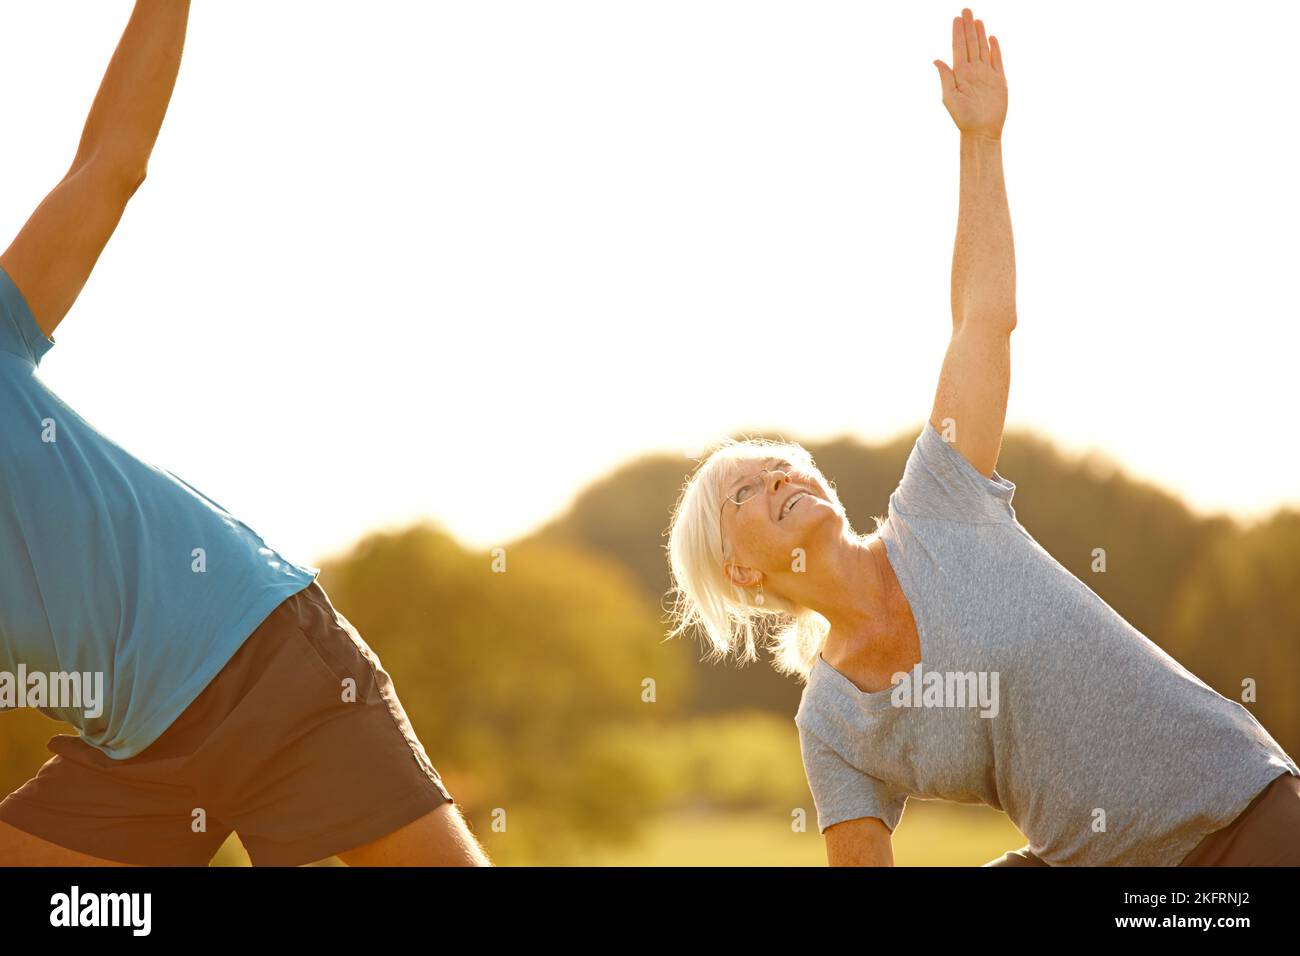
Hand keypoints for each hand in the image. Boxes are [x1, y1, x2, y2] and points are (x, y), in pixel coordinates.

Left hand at [933, 8, 1006, 139]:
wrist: (982, 131)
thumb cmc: (963, 118)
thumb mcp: (950, 98)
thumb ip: (945, 77)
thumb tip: (936, 60)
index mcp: (959, 74)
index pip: (958, 48)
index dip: (957, 33)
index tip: (956, 18)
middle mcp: (972, 71)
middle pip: (970, 44)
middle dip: (968, 27)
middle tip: (966, 10)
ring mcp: (986, 74)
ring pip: (982, 49)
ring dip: (979, 34)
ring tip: (977, 20)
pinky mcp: (999, 80)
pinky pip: (997, 60)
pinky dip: (994, 48)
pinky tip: (991, 38)